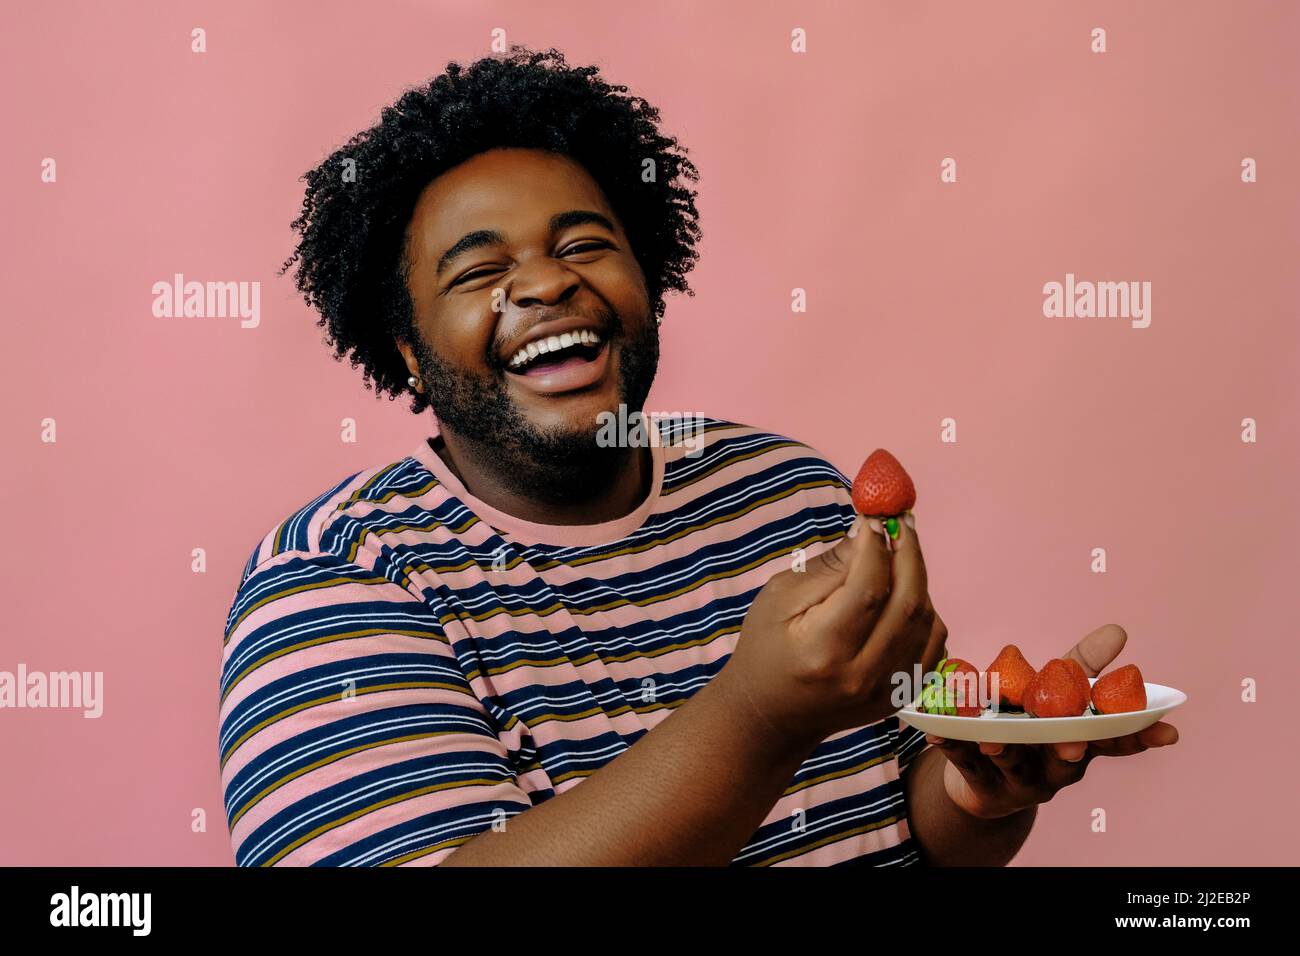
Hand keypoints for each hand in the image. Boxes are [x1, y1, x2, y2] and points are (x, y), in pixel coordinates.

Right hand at [720, 514, 946, 750]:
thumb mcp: (780, 597)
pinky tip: (902, 598)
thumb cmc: (766, 648)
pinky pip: (935, 645)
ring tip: (895, 560)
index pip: (868, 589)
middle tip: (903, 523)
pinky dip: (926, 613)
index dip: (878, 548)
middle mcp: (861, 675)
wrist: (770, 713)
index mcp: (823, 650)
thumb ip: (830, 567)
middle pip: (908, 604)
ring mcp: (886, 691)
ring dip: (917, 581)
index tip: (876, 519)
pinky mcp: (901, 696)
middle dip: (909, 553)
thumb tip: (870, 532)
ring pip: (927, 621)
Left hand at [926, 624, 1179, 819]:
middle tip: (1071, 742)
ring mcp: (1020, 777)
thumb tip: (1119, 630)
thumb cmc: (1029, 725)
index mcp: (1079, 740)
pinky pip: (965, 764)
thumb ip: (1084, 664)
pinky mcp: (982, 782)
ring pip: (1015, 761)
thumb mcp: (1057, 693)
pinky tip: (938, 735)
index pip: (1113, 738)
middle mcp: (1055, 765)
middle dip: (1069, 747)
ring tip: (994, 738)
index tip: (1168, 731)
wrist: (983, 779)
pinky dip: (953, 749)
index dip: (1138, 735)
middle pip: (1066, 755)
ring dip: (1005, 749)